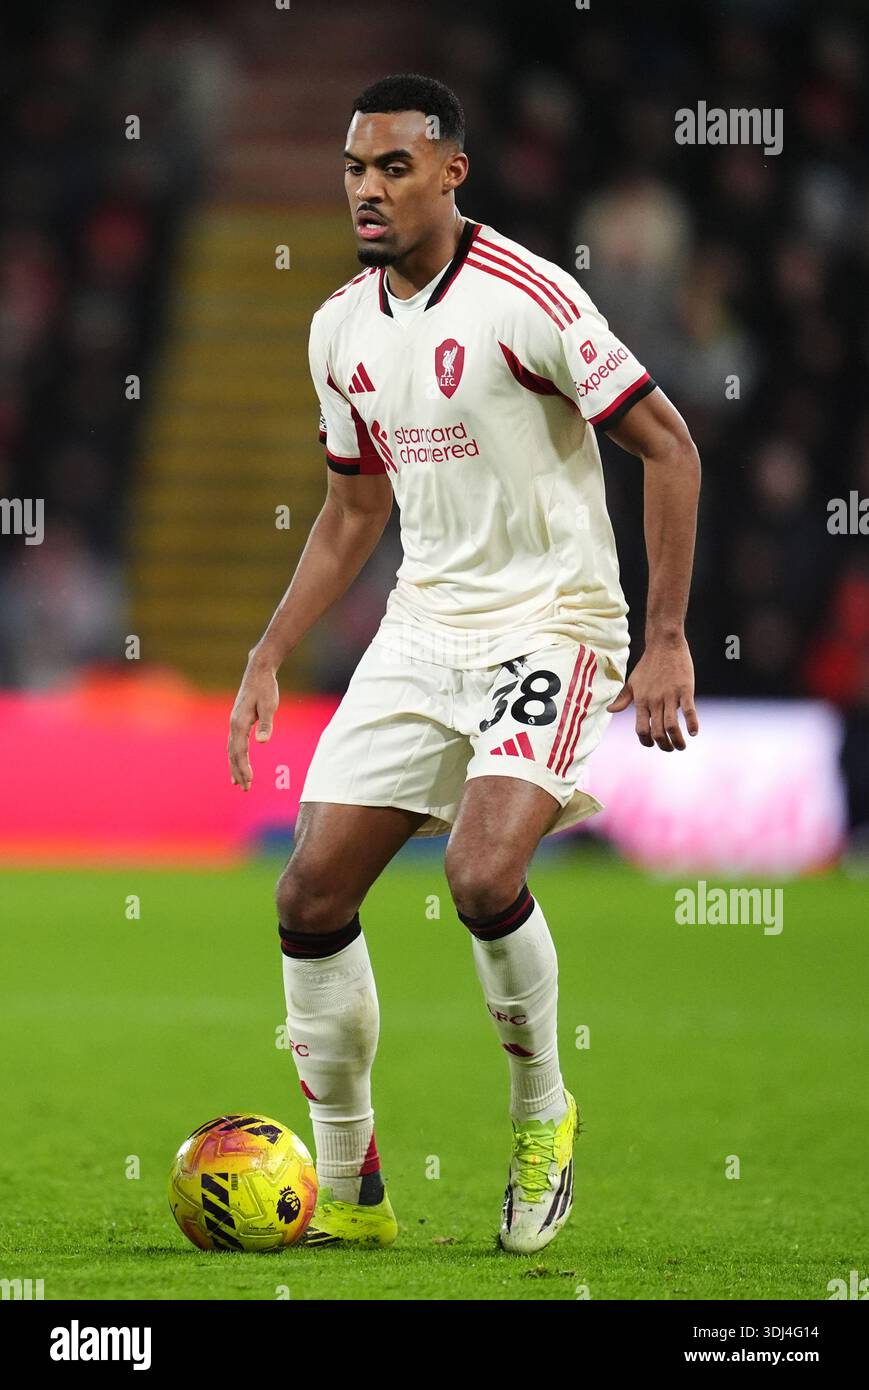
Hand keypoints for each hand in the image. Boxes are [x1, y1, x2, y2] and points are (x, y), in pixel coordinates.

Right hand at [228, 654, 279, 789]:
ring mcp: (234, 723)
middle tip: (245, 789)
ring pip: (231, 750)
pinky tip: (237, 764)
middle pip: (233, 754)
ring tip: (238, 783)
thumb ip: (266, 723)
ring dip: (235, 767)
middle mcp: (233, 724)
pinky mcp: (238, 721)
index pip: (240, 751)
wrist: (258, 671)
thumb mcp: (269, 705)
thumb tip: (263, 742)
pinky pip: (234, 744)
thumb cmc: (266, 688)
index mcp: (239, 723)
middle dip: (238, 772)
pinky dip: (234, 756)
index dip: (243, 768)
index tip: (249, 782)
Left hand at [607, 634, 698, 750]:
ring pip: (672, 726)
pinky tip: (694, 732)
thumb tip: (610, 710)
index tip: (653, 744)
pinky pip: (689, 711)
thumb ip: (623, 698)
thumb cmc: (648, 664)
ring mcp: (670, 696)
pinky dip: (692, 724)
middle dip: (664, 745)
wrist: (664, 644)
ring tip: (681, 746)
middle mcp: (654, 701)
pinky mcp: (685, 690)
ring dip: (677, 741)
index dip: (646, 741)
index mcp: (641, 701)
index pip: (641, 729)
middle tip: (670, 748)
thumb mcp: (633, 681)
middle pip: (657, 732)